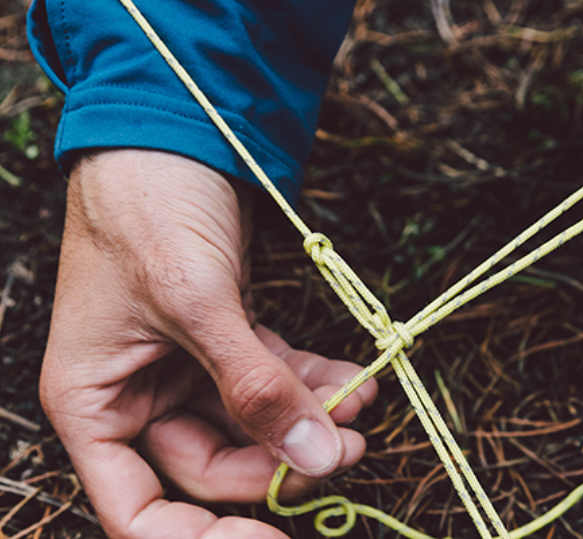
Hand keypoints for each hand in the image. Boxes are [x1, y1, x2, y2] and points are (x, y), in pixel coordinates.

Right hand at [42, 150, 377, 537]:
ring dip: (309, 420)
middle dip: (282, 462)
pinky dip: (313, 382)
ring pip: (253, 425)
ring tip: (361, 408)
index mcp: (94, 405)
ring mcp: (184, 369)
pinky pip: (273, 380)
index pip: (139, 512)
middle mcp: (136, 397)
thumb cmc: (148, 212)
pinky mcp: (226, 340)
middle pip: (214, 468)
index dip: (202, 536)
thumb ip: (254, 387)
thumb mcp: (198, 306)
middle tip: (346, 450)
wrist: (169, 136)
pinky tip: (356, 378)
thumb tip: (313, 458)